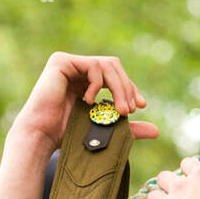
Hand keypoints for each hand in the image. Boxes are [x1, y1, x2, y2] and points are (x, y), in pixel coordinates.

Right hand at [7, 52, 159, 153]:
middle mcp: (77, 68)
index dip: (130, 88)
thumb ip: (128, 127)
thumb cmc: (68, 135)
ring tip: (119, 111)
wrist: (42, 136)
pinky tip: (90, 101)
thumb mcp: (105, 128)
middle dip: (126, 88)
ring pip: (107, 65)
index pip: (116, 75)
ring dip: (119, 88)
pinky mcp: (61, 61)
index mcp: (86, 80)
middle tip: (130, 111)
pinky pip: (93, 66)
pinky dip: (98, 84)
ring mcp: (69, 63)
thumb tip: (157, 131)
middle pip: (114, 66)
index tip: (140, 106)